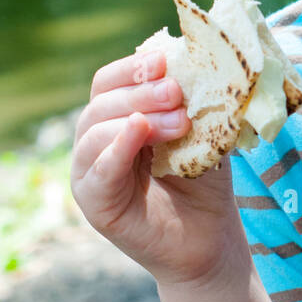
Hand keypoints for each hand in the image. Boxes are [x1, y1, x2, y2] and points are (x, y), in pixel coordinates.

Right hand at [70, 50, 248, 286]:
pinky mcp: (95, 203)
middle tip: (176, 91)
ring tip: (179, 120)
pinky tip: (138, 130)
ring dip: (138, 115)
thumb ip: (190, 102)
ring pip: (95, 131)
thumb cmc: (204, 185)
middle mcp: (96, 143)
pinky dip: (117, 148)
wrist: (210, 241)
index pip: (108, 83)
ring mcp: (90, 173)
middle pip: (101, 103)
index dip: (132, 68)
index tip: (164, 59)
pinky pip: (99, 170)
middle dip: (140, 91)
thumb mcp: (199, 134)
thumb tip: (195, 60)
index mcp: (117, 120)